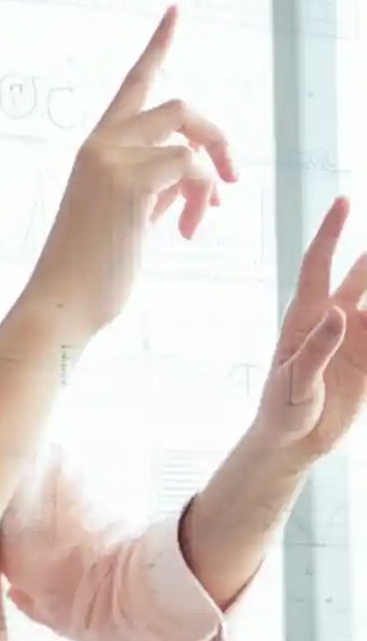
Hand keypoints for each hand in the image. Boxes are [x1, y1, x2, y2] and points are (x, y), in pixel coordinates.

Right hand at [24, 5, 238, 335]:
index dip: (158, 45)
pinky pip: (192, 169)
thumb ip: (153, 188)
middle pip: (180, 105)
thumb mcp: (127, 218)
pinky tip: (186, 232)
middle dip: (218, 138)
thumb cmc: (90, 269)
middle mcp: (101, 144)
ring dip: (212, 174)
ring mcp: (112, 159)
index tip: (175, 12)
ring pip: (190, 133)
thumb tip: (190, 178)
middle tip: (232, 180)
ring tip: (207, 215)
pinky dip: (203, 197)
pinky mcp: (129, 182)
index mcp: (96, 149)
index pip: (133, 83)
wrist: (63, 302)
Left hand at [251, 197, 366, 456]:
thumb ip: (317, 349)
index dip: (330, 232)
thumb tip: (341, 315)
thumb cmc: (281, 408)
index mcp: (306, 316)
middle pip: (362, 276)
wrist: (292, 441)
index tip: (344, 200)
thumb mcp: (295, 381)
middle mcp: (335, 319)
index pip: (319, 265)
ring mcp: (357, 339)